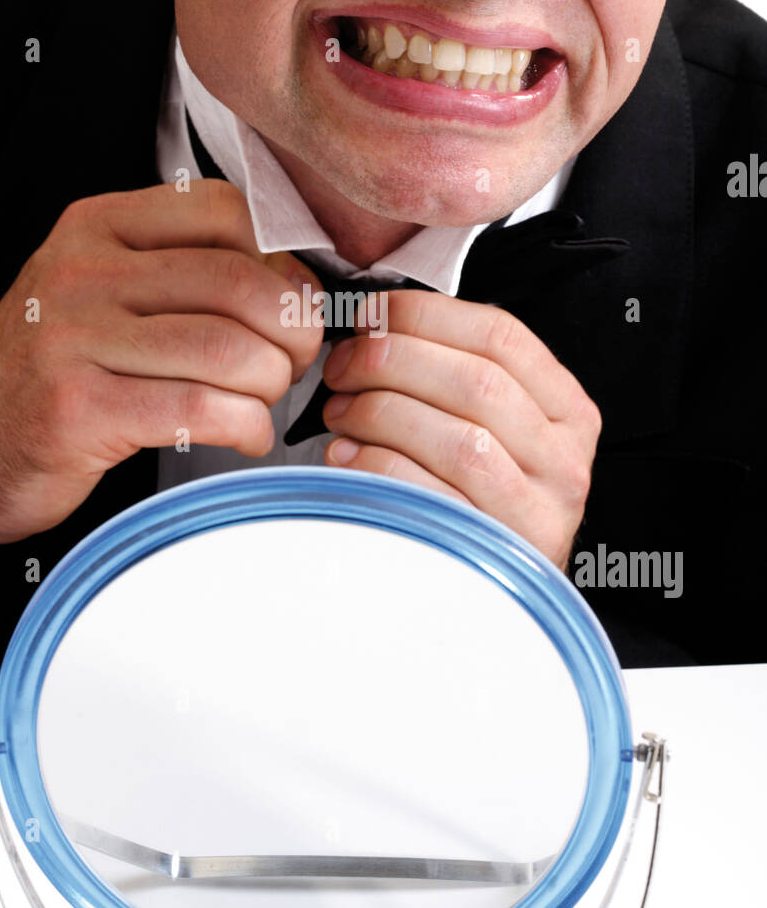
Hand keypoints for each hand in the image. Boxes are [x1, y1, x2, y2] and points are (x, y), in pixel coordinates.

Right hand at [0, 181, 321, 582]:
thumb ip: (180, 268)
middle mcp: (83, 272)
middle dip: (291, 332)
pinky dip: (245, 426)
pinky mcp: (80, 408)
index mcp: (98, 226)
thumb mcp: (101, 290)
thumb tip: (295, 278)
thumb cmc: (52, 370)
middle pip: (240, 284)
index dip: (283, 262)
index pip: (225, 212)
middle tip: (291, 363)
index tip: (293, 303)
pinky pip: (201, 408)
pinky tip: (242, 433)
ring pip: (228, 349)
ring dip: (270, 385)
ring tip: (260, 400)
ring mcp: (75, 339)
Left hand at [322, 291, 600, 571]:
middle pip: (477, 383)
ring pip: (458, 439)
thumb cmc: (482, 498)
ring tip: (341, 413)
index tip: (373, 315)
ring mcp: (537, 510)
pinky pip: (429, 494)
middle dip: (393, 361)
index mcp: (566, 410)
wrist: (499, 591)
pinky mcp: (496, 552)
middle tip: (344, 366)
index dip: (426, 315)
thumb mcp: (497, 430)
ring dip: (381, 413)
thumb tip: (376, 328)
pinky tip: (347, 457)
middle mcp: (563, 459)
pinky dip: (376, 466)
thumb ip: (456, 375)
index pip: (501, 336)